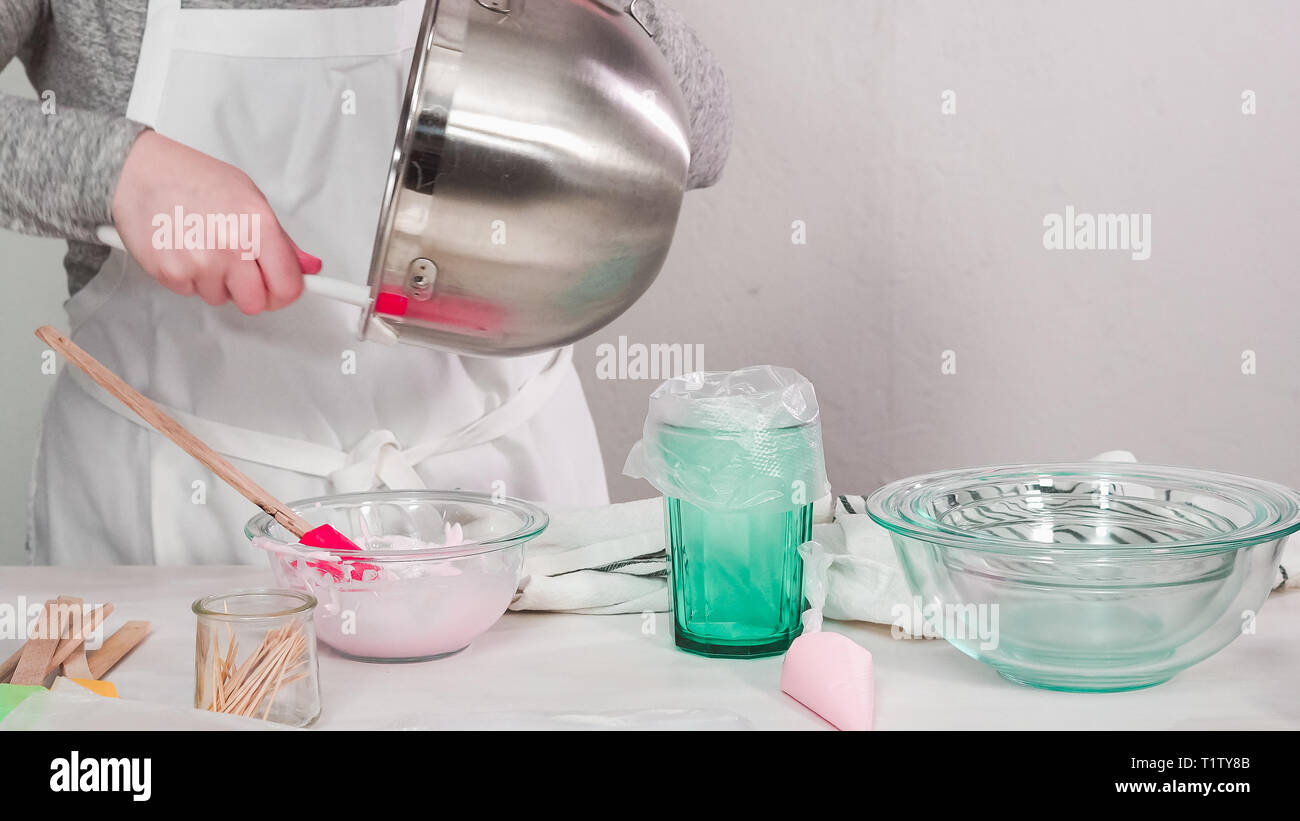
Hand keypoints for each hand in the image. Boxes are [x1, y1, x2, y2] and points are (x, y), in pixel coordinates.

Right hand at [110, 131, 320, 313]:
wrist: (138, 171)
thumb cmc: (193, 178)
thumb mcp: (248, 197)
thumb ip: (280, 240)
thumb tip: (308, 267)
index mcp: (257, 226)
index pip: (287, 286)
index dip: (286, 292)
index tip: (282, 289)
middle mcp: (230, 247)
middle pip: (255, 303)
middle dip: (250, 291)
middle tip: (240, 269)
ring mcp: (199, 264)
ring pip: (221, 299)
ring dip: (217, 281)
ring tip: (203, 246)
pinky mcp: (170, 274)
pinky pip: (191, 292)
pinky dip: (189, 277)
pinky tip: (184, 248)